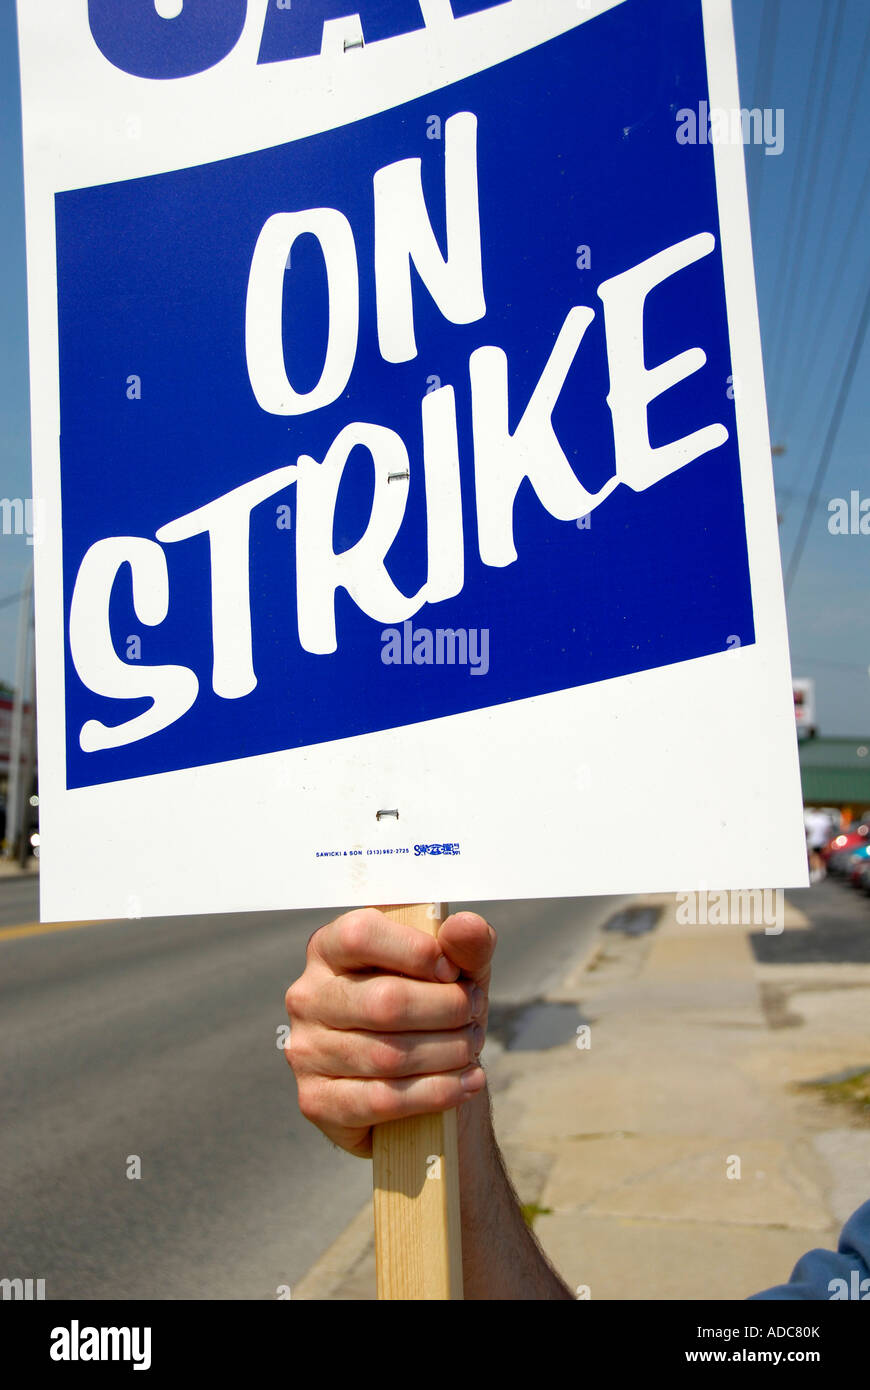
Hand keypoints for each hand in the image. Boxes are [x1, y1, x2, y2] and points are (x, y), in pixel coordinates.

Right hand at [284, 907, 494, 1156]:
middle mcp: (307, 996)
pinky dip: (437, 1091)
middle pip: (383, 1000)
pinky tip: (468, 1082)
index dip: (416, 951)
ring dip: (448, 1052)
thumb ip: (465, 944)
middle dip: (446, 1009)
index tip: (453, 971)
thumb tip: (467, 925)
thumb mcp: (455, 973)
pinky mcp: (315, 1100)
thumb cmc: (431, 1012)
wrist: (417, 1093)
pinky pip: (382, 1099)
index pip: (361, 935)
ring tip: (473, 1047)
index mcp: (329, 948)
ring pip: (387, 1055)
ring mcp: (306, 1050)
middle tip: (474, 1014)